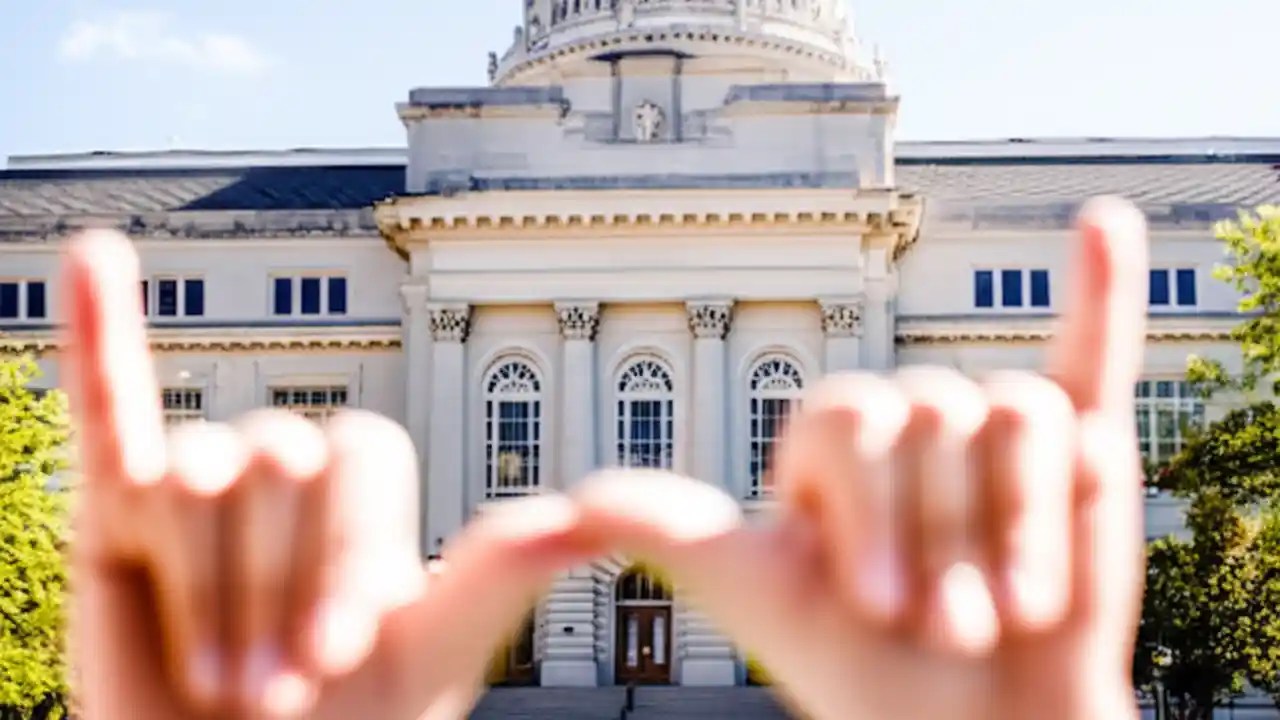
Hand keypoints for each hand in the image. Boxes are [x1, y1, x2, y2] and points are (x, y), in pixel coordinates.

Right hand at [62, 230, 597, 718]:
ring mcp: (204, 480)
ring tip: (212, 672)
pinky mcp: (116, 503)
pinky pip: (105, 398)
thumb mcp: (427, 651)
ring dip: (205, 584)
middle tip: (268, 688)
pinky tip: (90, 251)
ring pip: (202, 470)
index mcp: (363, 497)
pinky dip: (96, 324)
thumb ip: (499, 571)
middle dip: (273, 585)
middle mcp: (289, 474)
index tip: (333, 654)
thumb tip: (593, 515)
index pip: (362, 448)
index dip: (342, 549)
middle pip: (283, 458)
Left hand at [572, 197, 1147, 719]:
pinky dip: (1107, 287)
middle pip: (932, 417)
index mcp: (831, 435)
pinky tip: (1104, 219)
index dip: (868, 513)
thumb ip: (670, 530)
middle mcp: (908, 415)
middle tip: (943, 622)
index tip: (872, 606)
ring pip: (1018, 418)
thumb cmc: (859, 666)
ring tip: (1007, 605)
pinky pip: (1093, 349)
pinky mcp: (1078, 442)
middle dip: (941, 539)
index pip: (848, 415)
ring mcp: (991, 422)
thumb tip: (571, 492)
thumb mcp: (757, 593)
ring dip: (1016, 530)